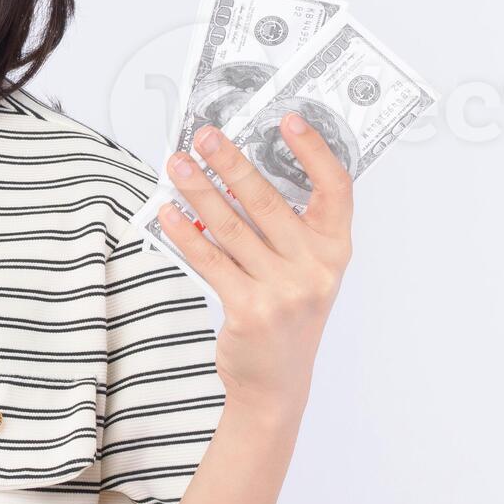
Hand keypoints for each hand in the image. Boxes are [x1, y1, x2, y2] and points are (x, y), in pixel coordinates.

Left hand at [154, 111, 354, 414]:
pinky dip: (185, 233)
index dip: (314, 150)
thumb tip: (235, 175)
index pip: (335, 188)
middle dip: (231, 162)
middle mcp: (315, 268)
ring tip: (177, 165)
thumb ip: (284, 228)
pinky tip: (168, 213)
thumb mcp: (304, 270)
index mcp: (335, 249)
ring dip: (198, 190)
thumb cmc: (288, 314)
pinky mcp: (249, 310)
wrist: (277, 383)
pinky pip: (209, 260)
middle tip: (205, 136)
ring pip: (231, 227)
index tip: (288, 119)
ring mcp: (283, 291)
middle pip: (268, 200)